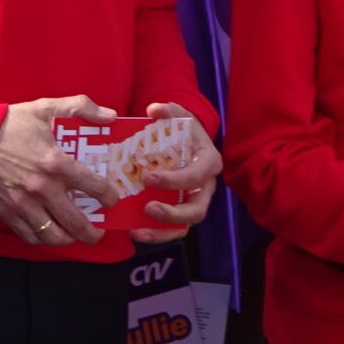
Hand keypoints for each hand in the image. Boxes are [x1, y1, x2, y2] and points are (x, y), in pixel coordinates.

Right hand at [0, 96, 120, 246]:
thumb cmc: (10, 122)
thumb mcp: (46, 108)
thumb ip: (81, 107)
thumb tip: (111, 116)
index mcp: (57, 164)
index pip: (95, 188)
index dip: (110, 197)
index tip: (111, 199)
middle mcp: (44, 189)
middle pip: (78, 224)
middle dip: (94, 233)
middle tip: (98, 231)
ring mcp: (24, 204)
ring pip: (54, 236)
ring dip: (69, 240)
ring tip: (74, 236)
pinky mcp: (7, 212)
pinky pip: (30, 236)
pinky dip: (42, 239)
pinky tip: (48, 232)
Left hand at [130, 102, 221, 244]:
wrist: (184, 140)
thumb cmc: (182, 129)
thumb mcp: (178, 116)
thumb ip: (169, 110)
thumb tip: (154, 109)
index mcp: (208, 162)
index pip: (198, 175)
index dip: (177, 179)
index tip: (149, 177)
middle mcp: (205, 186)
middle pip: (198, 209)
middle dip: (173, 212)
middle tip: (148, 207)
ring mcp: (194, 201)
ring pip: (186, 225)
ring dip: (163, 230)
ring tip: (139, 229)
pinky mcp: (182, 212)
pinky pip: (174, 230)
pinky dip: (157, 234)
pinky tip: (135, 231)